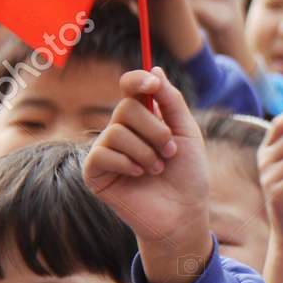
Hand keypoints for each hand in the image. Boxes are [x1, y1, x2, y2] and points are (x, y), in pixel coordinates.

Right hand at [83, 69, 212, 282]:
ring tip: (157, 169)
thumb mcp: (187, 133)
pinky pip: (103, 153)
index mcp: (144, 118)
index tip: (151, 84)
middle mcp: (120, 130)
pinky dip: (128, 163)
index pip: (129, 87)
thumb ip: (171, 101)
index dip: (137, 81)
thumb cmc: (188, 176)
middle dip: (156, 130)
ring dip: (146, 152)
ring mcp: (105, 150)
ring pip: (117, 131)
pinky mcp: (94, 171)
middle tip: (169, 152)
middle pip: (126, 108)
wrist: (184, 213)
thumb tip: (155, 69)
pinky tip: (139, 176)